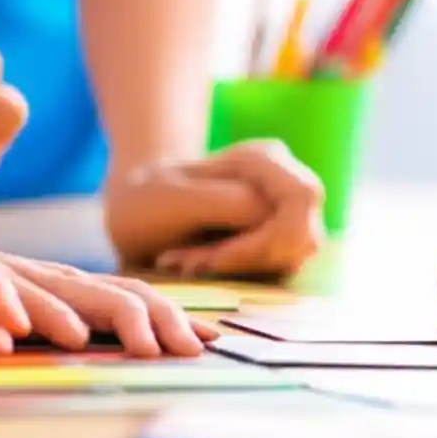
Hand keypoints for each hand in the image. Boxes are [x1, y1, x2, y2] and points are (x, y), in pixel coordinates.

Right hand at [0, 241, 214, 359]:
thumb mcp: (29, 313)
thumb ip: (70, 327)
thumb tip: (132, 356)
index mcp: (60, 285)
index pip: (125, 296)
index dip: (167, 316)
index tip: (206, 343)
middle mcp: (31, 274)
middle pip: (91, 290)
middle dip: (132, 319)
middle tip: (162, 351)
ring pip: (24, 290)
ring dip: (49, 315)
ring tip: (74, 341)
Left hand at [105, 140, 324, 277]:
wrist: (136, 214)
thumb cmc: (147, 200)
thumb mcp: (173, 198)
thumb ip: (228, 202)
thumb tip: (273, 217)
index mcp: (264, 158)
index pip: (299, 200)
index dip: (266, 240)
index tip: (212, 261)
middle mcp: (286, 185)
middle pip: (300, 238)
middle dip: (246, 262)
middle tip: (188, 263)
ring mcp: (287, 218)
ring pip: (288, 262)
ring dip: (235, 272)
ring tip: (184, 262)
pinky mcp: (279, 248)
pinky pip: (273, 275)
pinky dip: (233, 279)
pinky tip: (195, 266)